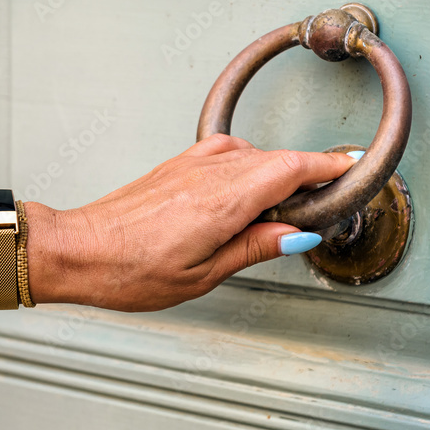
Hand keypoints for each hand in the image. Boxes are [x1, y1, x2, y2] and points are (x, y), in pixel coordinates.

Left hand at [24, 134, 356, 311]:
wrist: (79, 250)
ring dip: (276, 173)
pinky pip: (229, 155)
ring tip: (280, 211)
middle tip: (322, 204)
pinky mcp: (179, 163)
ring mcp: (192, 162)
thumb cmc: (129, 269)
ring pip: (254, 155)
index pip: (292, 167)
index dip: (327, 166)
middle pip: (277, 158)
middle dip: (307, 174)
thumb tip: (296, 235)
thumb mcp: (204, 274)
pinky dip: (249, 170)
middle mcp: (209, 171)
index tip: (350, 169)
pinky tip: (244, 197)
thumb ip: (256, 247)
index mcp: (223, 200)